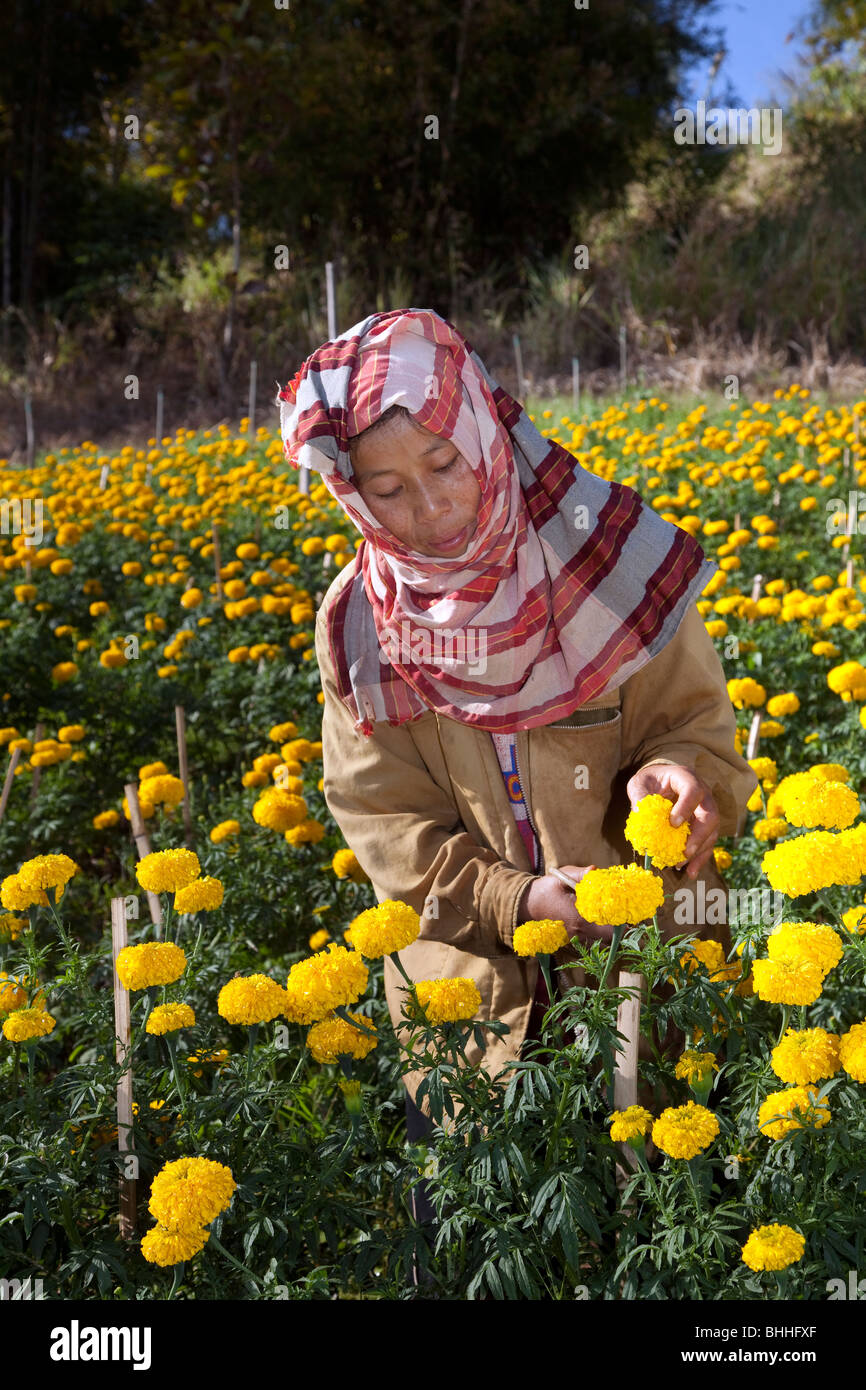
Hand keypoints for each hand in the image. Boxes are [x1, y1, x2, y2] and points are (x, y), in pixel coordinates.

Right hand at [519, 864, 618, 944]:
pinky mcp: (571, 940)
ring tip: (610, 915)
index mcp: (578, 918)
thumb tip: (595, 870)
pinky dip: (598, 933)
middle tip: (621, 912)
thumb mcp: (562, 876)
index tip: (626, 910)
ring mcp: (574, 939)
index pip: (609, 928)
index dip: (621, 920)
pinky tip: (597, 920)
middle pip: (609, 938)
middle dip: (617, 926)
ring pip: (600, 941)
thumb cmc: (546, 889)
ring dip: (608, 930)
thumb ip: (581, 874)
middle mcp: (578, 933)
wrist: (527, 904)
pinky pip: (591, 941)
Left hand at [626, 764, 719, 879]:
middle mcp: (703, 795)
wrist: (661, 781)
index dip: (686, 807)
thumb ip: (640, 795)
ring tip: (681, 865)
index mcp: (687, 779)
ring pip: (712, 833)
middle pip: (711, 815)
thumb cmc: (650, 781)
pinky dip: (700, 859)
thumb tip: (641, 814)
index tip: (673, 823)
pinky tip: (690, 872)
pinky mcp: (704, 827)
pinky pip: (707, 844)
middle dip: (700, 836)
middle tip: (685, 852)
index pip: (694, 790)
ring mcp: (706, 811)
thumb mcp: (640, 782)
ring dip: (699, 851)